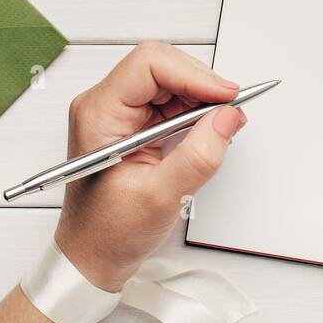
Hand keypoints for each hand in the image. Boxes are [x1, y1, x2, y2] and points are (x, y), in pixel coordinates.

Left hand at [55, 41, 246, 291]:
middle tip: (230, 111)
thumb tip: (228, 118)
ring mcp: (120, 113)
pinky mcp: (135, 123)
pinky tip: (207, 131)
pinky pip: (172, 100)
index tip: (226, 97)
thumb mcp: (160, 198)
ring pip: (171, 80)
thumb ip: (198, 156)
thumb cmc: (108, 232)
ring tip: (221, 125)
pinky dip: (196, 110)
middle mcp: (105, 106)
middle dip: (201, 84)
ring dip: (201, 98)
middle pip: (162, 66)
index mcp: (98, 114)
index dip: (193, 74)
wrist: (92, 257)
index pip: (149, 65)